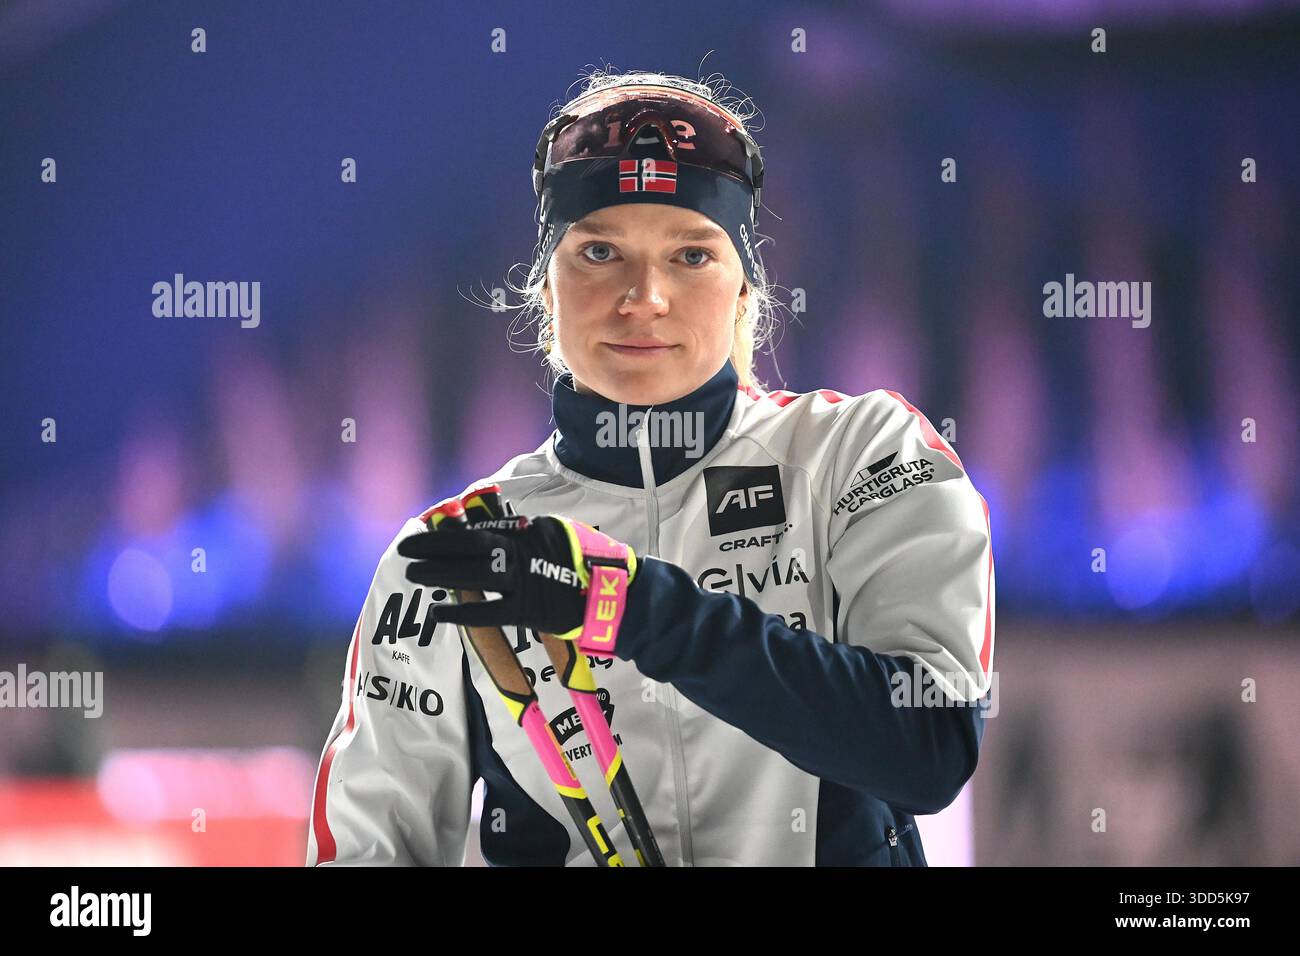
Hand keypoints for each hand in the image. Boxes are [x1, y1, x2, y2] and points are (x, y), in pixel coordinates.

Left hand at [397, 513, 636, 644]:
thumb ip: (528, 534)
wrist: (615, 595)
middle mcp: (524, 551)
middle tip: (406, 548)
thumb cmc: (589, 564)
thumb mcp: (560, 535)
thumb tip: (497, 534)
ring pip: (474, 574)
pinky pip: (489, 611)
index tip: (428, 529)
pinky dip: (463, 612)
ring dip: (440, 573)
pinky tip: (440, 612)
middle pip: (472, 545)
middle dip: (436, 546)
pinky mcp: (528, 610)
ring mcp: (525, 580)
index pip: (485, 528)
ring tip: (413, 573)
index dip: (453, 530)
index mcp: (531, 531)